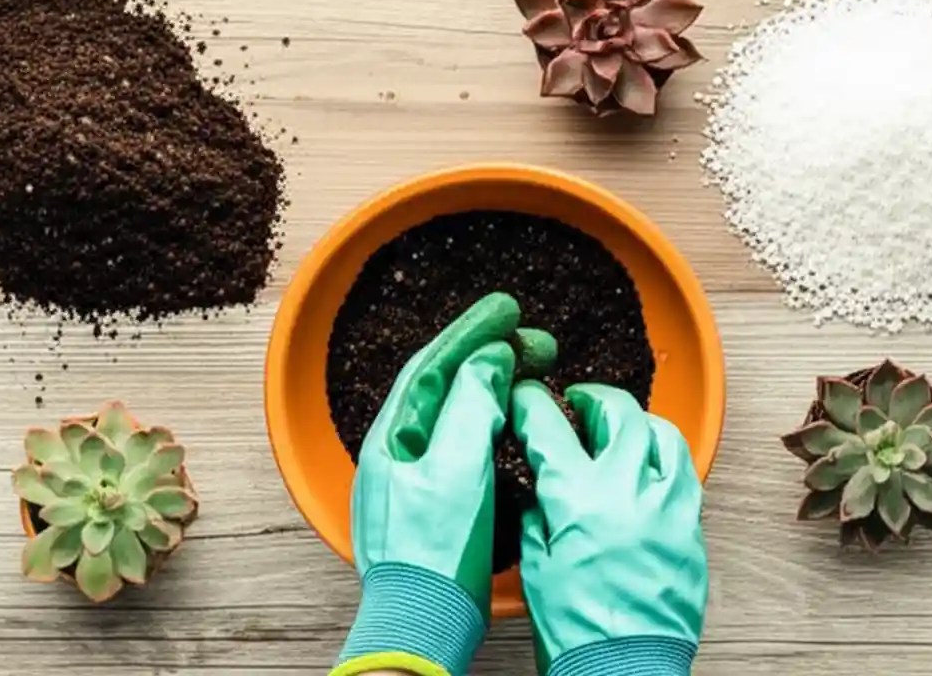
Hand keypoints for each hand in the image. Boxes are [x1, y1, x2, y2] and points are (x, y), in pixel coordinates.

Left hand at [333, 292, 528, 675]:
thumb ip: (470, 409)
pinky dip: (493, 424)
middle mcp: (398, 453)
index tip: (509, 308)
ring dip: (495, 387)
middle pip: (445, 386)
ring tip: (532, 370)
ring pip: (457, 416)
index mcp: (392, 438)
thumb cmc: (433, 555)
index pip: (432, 366)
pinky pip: (465, 447)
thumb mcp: (455, 471)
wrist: (423, 624)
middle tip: (539, 341)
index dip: (471, 331)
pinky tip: (515, 422)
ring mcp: (416, 480)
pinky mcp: (437, 507)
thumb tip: (488, 362)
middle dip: (490, 356)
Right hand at [513, 382, 708, 675]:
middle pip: (618, 412)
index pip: (549, 426)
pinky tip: (650, 470)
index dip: (531, 403)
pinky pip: (683, 475)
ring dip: (637, 422)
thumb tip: (543, 489)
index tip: (526, 398)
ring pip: (662, 434)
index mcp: (577, 497)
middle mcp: (626, 490)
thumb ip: (539, 515)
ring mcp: (666, 506)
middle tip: (579, 404)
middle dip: (593, 398)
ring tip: (622, 428)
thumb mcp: (536, 565)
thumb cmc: (574, 629)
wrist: (625, 670)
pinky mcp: (690, 529)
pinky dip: (664, 460)